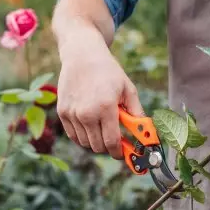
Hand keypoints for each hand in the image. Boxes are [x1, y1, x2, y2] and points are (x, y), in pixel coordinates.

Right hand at [57, 24, 143, 158]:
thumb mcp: (128, 89)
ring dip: (96, 141)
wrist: (82, 55)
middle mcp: (86, 113)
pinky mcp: (62, 112)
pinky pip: (74, 136)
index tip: (124, 154)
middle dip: (109, 148)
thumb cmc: (108, 72)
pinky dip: (83, 136)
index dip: (119, 153)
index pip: (112, 142)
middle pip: (98, 147)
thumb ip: (137, 114)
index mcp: (106, 108)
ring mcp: (72, 114)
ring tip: (103, 128)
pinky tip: (91, 126)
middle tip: (115, 141)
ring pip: (86, 143)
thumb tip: (146, 134)